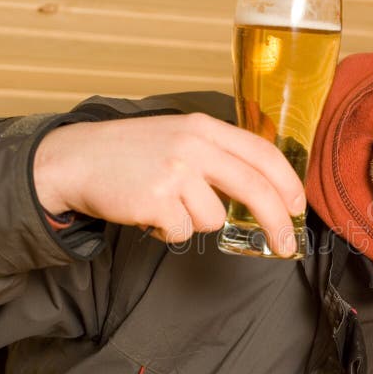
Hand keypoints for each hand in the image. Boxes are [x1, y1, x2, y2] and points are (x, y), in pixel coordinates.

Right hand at [33, 113, 305, 255]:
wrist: (75, 160)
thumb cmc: (132, 153)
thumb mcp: (179, 137)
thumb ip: (217, 155)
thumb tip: (260, 191)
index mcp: (204, 127)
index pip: (262, 153)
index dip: (286, 182)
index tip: (297, 206)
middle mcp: (193, 145)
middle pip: (254, 188)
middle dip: (276, 222)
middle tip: (285, 246)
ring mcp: (174, 172)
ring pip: (214, 218)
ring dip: (193, 221)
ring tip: (166, 204)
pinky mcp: (156, 200)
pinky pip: (182, 233)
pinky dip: (168, 232)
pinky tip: (149, 214)